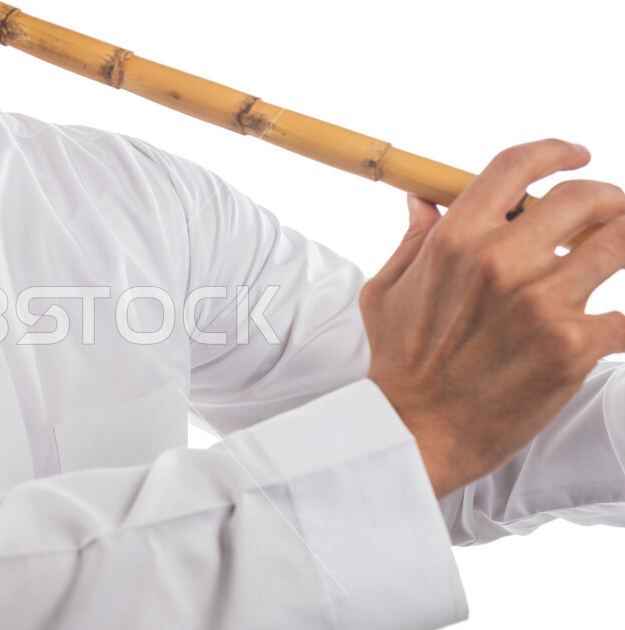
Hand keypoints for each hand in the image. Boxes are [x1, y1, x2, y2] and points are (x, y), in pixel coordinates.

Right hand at [360, 139, 624, 497]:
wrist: (414, 432)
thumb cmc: (397, 363)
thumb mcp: (387, 291)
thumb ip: (413, 240)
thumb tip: (422, 200)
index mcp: (456, 239)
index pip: (518, 167)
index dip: (556, 152)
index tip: (576, 155)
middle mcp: (502, 260)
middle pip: (584, 198)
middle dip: (607, 199)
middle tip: (612, 213)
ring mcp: (543, 302)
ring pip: (620, 244)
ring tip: (621, 251)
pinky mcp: (574, 346)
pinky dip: (624, 319)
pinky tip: (614, 325)